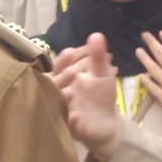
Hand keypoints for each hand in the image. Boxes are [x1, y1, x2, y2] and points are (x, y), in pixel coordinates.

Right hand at [53, 33, 120, 161]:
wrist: (107, 122)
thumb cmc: (99, 95)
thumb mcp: (102, 73)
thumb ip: (98, 56)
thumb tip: (97, 34)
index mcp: (65, 77)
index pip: (60, 64)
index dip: (66, 58)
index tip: (74, 51)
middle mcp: (60, 92)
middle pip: (54, 82)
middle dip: (62, 76)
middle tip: (73, 71)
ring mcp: (63, 109)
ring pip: (57, 102)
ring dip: (62, 95)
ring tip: (72, 91)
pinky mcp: (71, 126)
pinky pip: (68, 123)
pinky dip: (72, 120)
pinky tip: (77, 116)